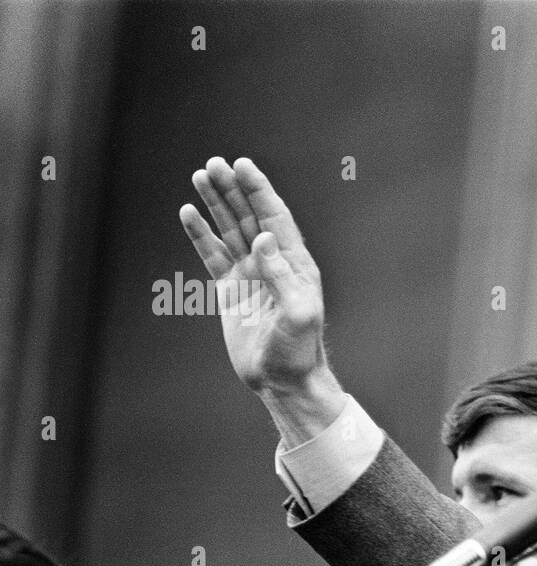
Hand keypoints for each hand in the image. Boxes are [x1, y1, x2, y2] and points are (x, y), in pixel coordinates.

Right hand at [180, 157, 344, 442]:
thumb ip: (282, 276)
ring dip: (216, 203)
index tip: (243, 166)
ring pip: (229, 229)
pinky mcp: (230, 290)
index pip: (275, 217)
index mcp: (295, 263)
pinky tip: (188, 212)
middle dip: (233, 189)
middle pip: (250, 215)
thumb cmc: (298, 350)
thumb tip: (262, 239)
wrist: (282, 380)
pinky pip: (212, 254)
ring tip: (200, 175)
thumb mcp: (298, 314)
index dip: (259, 190)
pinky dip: (200, 234)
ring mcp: (250, 274)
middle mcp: (272, 263)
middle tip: (215, 163)